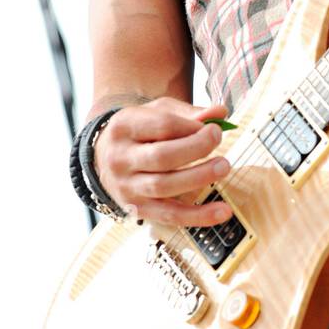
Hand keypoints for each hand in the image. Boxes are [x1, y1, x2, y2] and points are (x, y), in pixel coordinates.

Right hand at [92, 98, 233, 226]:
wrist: (105, 159)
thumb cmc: (140, 132)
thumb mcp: (158, 113)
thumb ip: (189, 113)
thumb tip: (220, 112)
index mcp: (124, 127)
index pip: (162, 125)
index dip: (192, 126)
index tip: (214, 127)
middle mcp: (120, 158)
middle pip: (161, 156)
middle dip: (196, 148)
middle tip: (219, 140)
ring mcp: (127, 187)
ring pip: (164, 186)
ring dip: (199, 177)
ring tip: (223, 167)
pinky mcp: (138, 209)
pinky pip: (170, 216)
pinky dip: (199, 216)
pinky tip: (223, 211)